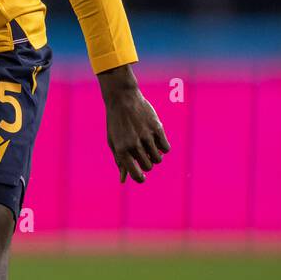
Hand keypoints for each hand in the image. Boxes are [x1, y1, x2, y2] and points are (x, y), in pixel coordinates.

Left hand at [99, 66, 169, 183]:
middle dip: (148, 164)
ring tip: (149, 147)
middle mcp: (134, 144)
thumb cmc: (116, 123)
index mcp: (122, 150)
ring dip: (155, 156)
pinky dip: (163, 148)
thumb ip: (119, 161)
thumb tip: (123, 180)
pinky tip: (157, 141)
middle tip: (143, 155)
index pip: (136, 174)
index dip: (140, 178)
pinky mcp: (157, 128)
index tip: (142, 176)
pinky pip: (166, 147)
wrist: (123, 99)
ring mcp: (146, 136)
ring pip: (158, 158)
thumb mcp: (114, 142)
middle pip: (149, 166)